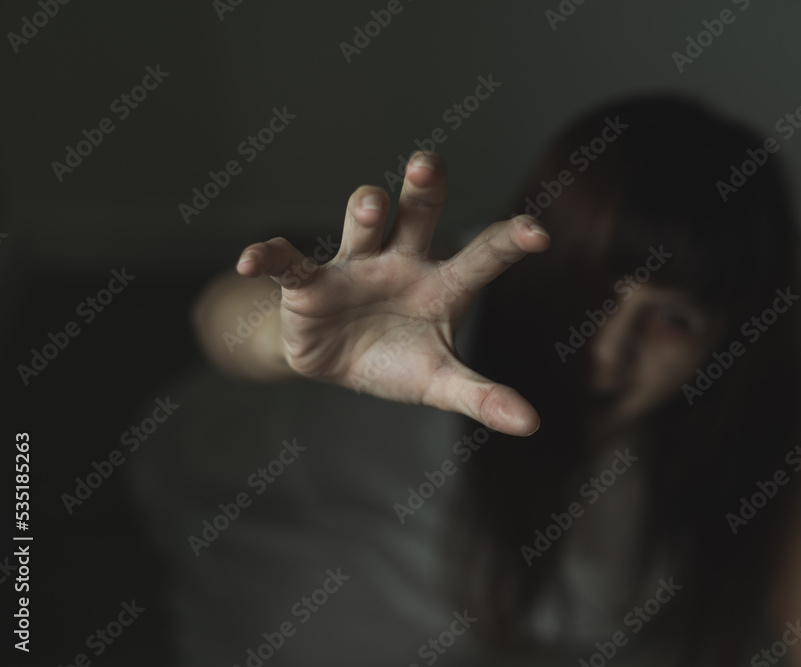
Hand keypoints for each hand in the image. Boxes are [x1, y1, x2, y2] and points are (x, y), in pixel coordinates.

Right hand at [235, 151, 549, 435]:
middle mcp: (402, 261)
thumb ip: (482, 396)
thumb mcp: (440, 382)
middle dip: (423, 187)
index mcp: (442, 284)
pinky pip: (288, 262)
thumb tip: (532, 424)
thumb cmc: (398, 361)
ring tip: (371, 202)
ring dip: (365, 208)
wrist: (336, 364)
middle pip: (417, 213)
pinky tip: (250, 262)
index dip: (509, 241)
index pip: (482, 256)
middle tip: (428, 166)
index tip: (539, 233)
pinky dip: (269, 257)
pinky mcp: (309, 283)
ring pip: (362, 223)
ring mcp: (355, 266)